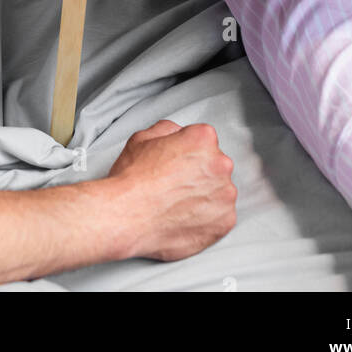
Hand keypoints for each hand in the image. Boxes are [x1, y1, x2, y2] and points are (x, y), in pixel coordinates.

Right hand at [107, 120, 236, 260]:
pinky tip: (185, 217)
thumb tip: (177, 133)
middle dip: (199, 173)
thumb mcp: (143, 138)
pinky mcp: (225, 221)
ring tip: (178, 203)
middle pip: (215, 165)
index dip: (187, 151)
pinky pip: (221, 217)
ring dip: (205, 196)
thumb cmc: (133, 180)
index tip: (177, 163)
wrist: (126, 217)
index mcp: (203, 139)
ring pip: (219, 192)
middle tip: (175, 184)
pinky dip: (207, 219)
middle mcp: (220, 164)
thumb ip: (169, 129)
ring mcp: (225, 195)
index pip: (204, 140)